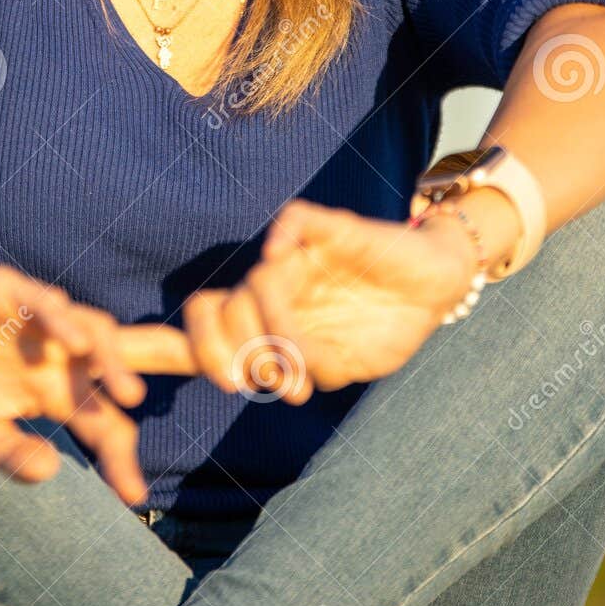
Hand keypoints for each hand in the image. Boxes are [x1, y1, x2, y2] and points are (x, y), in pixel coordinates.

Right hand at [0, 258, 191, 504]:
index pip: (106, 426)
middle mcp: (59, 355)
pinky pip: (44, 302)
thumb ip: (7, 454)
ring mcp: (37, 321)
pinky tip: (77, 341)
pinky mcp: (7, 290)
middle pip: (130, 357)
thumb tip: (50, 473)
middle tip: (227, 378)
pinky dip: (62, 319)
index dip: (122, 458)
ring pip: (95, 331)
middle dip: (180, 362)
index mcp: (55, 393)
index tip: (135, 496)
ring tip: (130, 393)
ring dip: (115, 360)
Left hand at [181, 200, 483, 398]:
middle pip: (220, 309)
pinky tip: (280, 255)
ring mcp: (300, 256)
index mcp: (260, 317)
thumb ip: (298, 372)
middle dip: (234, 354)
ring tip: (302, 374)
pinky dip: (281, 237)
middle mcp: (272, 285)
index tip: (211, 384)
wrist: (435, 289)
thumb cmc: (378, 329)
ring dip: (276, 333)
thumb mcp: (334, 365)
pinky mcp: (332, 229)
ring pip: (259, 280)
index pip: (203, 323)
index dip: (169, 347)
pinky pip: (294, 220)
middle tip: (269, 385)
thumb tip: (270, 381)